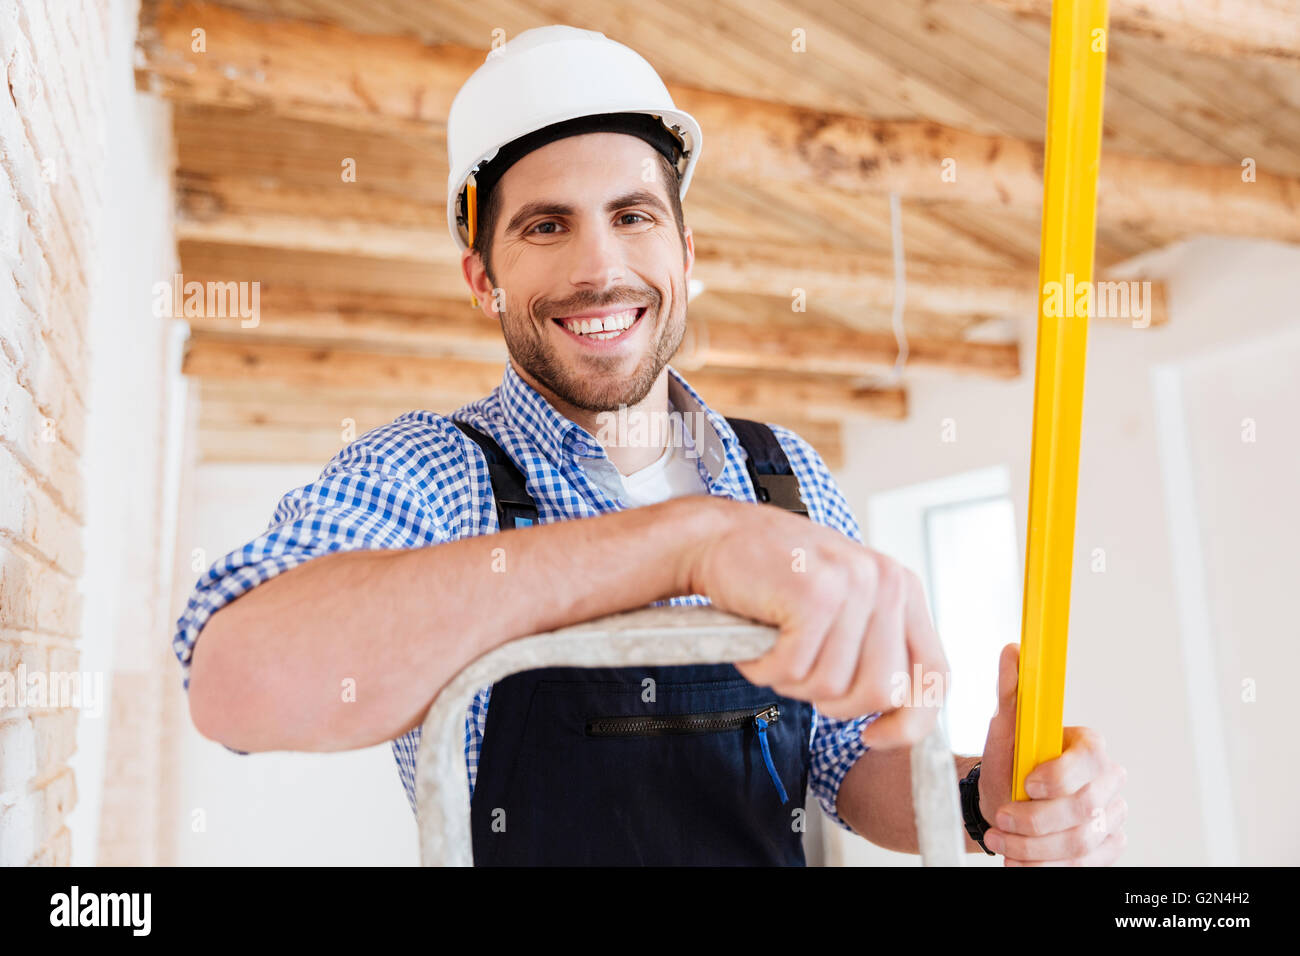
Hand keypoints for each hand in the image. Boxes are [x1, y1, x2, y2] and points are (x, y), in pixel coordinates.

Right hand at [683, 498, 948, 742]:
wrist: (714, 537)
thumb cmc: (772, 578)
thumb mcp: (842, 608)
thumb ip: (875, 649)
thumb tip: (895, 716)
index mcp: (902, 589)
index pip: (935, 674)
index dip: (912, 721)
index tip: (873, 737)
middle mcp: (886, 582)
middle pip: (881, 692)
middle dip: (833, 702)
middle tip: (799, 671)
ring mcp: (852, 585)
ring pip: (832, 686)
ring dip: (790, 680)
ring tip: (773, 645)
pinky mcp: (814, 594)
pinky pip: (793, 669)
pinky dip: (764, 668)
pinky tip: (755, 638)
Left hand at [976, 643, 1127, 864]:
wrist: (1006, 802)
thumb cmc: (1010, 762)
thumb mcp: (1005, 727)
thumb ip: (1011, 692)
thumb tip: (1015, 650)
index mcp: (1090, 747)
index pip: (1090, 761)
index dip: (1059, 777)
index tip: (1026, 783)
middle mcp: (1109, 782)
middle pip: (1084, 810)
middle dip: (1035, 821)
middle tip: (1000, 820)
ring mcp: (1112, 818)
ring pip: (1081, 844)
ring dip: (1033, 848)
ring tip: (1001, 841)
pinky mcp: (1107, 849)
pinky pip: (1082, 867)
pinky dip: (1044, 867)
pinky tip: (1018, 859)